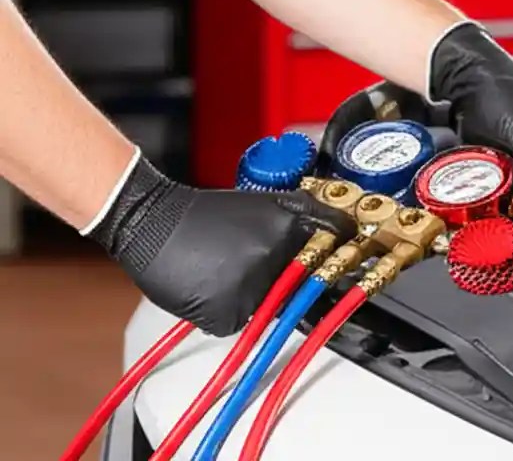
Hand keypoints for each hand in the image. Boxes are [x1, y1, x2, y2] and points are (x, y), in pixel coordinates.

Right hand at [86, 156, 353, 335]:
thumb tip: (344, 229)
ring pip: (269, 307)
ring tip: (224, 272)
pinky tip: (210, 287)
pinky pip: (239, 322)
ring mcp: (252, 288)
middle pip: (300, 285)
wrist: (152, 221)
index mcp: (289, 227)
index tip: (347, 264)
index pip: (334, 249)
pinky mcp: (227, 313)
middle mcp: (275, 258)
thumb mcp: (266, 203)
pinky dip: (227, 311)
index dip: (339, 260)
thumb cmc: (207, 214)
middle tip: (250, 266)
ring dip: (254, 298)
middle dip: (285, 281)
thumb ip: (305, 216)